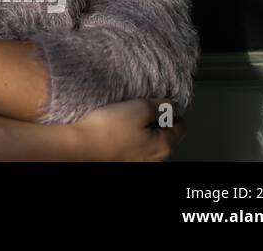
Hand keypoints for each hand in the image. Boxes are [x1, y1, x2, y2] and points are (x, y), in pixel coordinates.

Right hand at [71, 98, 187, 160]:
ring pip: (149, 142)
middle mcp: (156, 158)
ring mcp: (139, 162)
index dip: (174, 111)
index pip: (181, 127)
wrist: (80, 147)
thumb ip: (160, 106)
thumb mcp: (139, 108)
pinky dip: (131, 137)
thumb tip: (173, 106)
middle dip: (158, 120)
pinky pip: (134, 146)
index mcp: (164, 145)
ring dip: (143, 129)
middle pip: (165, 135)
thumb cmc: (111, 128)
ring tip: (128, 115)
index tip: (163, 101)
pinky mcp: (123, 161)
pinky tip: (119, 128)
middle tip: (143, 105)